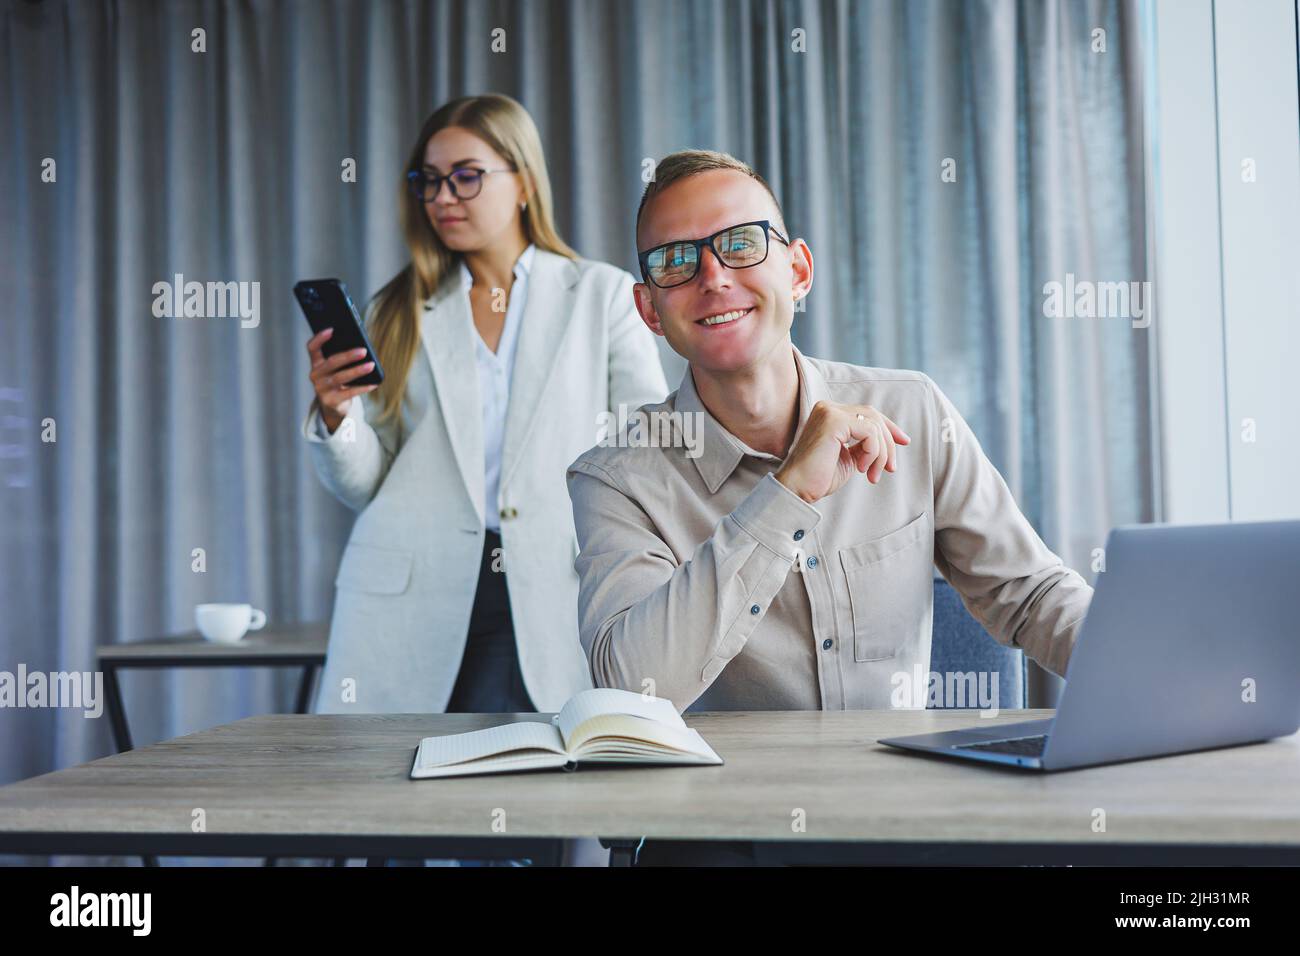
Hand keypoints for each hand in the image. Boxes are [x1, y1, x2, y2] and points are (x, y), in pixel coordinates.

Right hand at [306, 328, 376, 432]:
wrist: (334, 406)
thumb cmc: (339, 381)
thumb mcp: (337, 369)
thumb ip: (342, 358)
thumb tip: (361, 348)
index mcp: (316, 363)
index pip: (312, 348)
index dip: (319, 338)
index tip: (332, 329)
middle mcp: (315, 375)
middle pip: (331, 362)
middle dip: (348, 356)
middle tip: (364, 351)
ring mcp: (321, 389)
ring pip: (340, 377)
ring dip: (357, 371)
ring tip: (371, 365)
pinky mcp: (330, 401)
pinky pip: (348, 393)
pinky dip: (362, 388)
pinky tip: (373, 384)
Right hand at [774, 401, 909, 503]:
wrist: (798, 489)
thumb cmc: (819, 477)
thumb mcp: (849, 457)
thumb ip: (864, 444)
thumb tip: (890, 442)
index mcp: (830, 414)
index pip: (867, 414)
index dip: (889, 428)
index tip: (904, 442)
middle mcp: (828, 408)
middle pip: (874, 416)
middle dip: (889, 443)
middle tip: (891, 468)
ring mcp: (830, 412)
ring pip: (874, 425)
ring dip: (881, 453)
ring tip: (872, 474)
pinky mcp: (833, 421)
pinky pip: (869, 432)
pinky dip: (873, 452)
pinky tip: (861, 468)